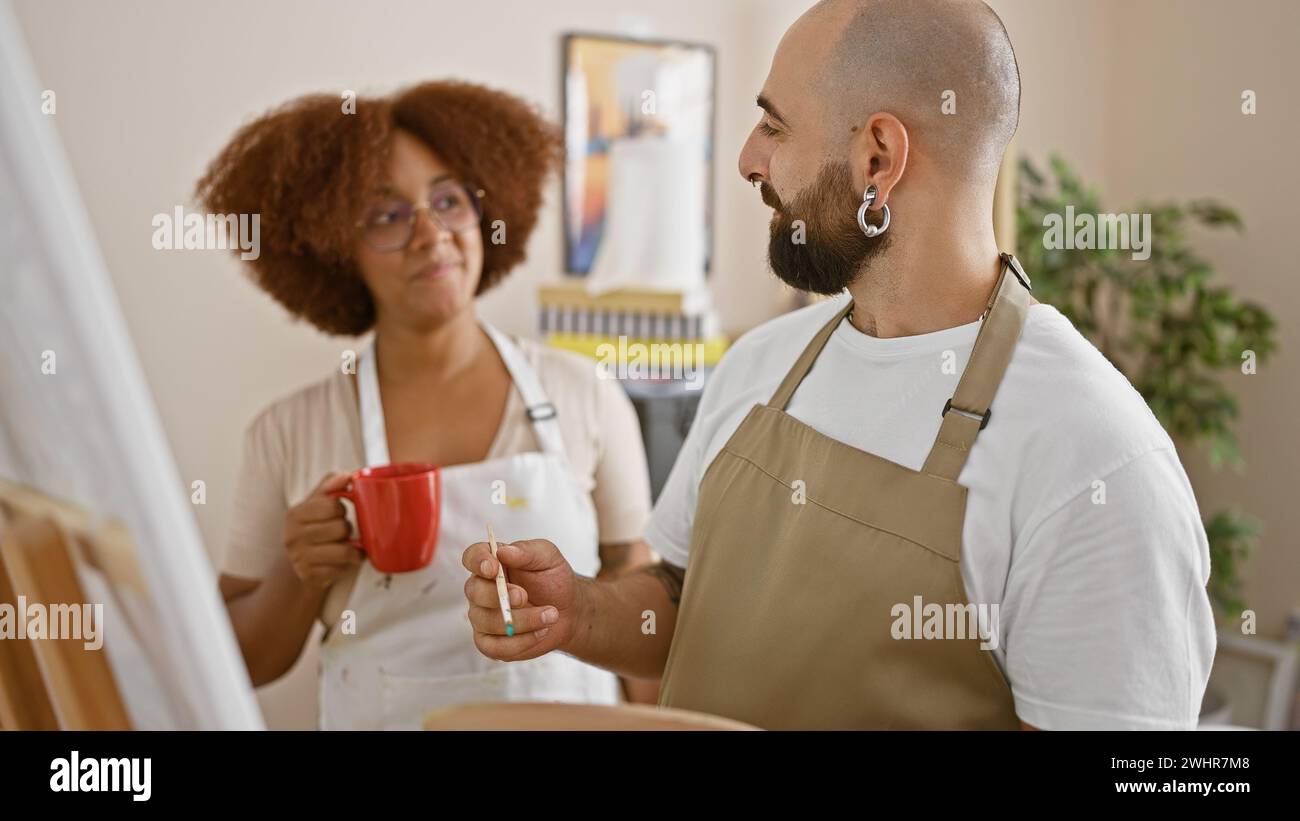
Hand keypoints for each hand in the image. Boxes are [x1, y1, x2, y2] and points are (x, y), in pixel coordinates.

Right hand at [282, 472, 362, 589]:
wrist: (300, 562)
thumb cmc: (314, 526)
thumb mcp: (317, 503)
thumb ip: (331, 485)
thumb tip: (346, 476)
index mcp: (294, 514)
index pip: (332, 505)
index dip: (342, 509)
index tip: (338, 513)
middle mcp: (292, 537)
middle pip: (341, 528)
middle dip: (347, 529)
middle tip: (343, 532)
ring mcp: (299, 559)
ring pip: (344, 550)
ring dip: (353, 548)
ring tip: (348, 545)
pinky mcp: (310, 576)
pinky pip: (342, 569)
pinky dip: (348, 564)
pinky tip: (342, 561)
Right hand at [462, 538, 578, 661]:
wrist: (569, 610)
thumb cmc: (554, 580)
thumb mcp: (547, 557)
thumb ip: (526, 551)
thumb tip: (503, 552)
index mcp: (492, 563)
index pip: (472, 557)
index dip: (477, 562)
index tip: (494, 568)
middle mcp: (481, 590)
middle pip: (474, 591)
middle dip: (499, 596)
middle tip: (525, 596)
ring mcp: (482, 617)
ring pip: (488, 621)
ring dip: (522, 620)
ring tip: (551, 615)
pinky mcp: (490, 643)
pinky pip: (495, 647)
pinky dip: (521, 642)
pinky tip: (541, 632)